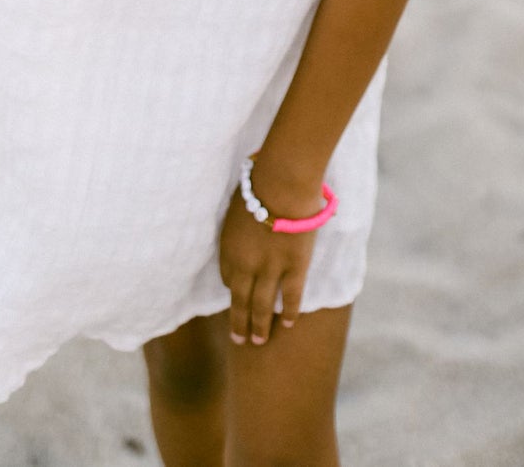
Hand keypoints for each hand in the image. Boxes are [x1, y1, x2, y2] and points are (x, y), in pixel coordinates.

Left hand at [218, 184, 317, 345]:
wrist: (282, 183)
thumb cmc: (259, 185)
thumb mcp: (238, 207)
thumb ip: (240, 226)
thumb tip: (243, 230)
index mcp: (229, 249)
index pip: (228, 278)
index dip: (233, 288)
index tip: (237, 295)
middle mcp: (246, 266)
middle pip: (240, 301)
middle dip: (239, 323)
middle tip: (239, 341)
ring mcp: (270, 269)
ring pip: (262, 306)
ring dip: (260, 326)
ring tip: (259, 341)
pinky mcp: (295, 267)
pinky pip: (291, 297)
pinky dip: (289, 312)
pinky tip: (287, 324)